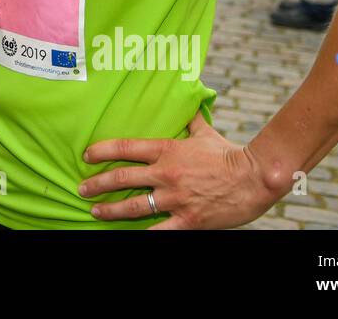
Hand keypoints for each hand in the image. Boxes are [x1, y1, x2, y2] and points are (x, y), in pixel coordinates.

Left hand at [79, 113, 281, 228]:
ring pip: (134, 206)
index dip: (102, 151)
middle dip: (98, 184)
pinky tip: (128, 235)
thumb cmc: (229, 154)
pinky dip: (143, 234)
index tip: (86, 156)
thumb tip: (186, 101)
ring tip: (96, 211)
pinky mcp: (188, 220)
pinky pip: (159, 230)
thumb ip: (189, 120)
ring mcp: (176, 198)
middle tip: (82, 188)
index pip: (125, 148)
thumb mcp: (205, 132)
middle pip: (122, 178)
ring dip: (111, 210)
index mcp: (167, 150)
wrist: (255, 178)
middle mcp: (166, 174)